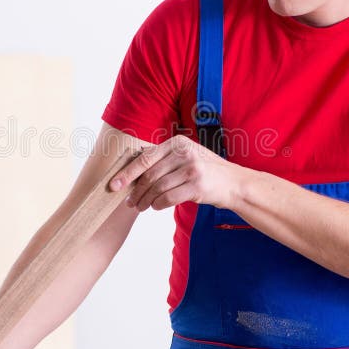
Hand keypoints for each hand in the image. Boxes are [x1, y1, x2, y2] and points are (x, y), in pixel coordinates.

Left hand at [109, 135, 238, 210]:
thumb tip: (132, 164)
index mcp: (177, 142)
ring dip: (145, 200)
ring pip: (157, 188)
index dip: (127, 173)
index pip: (145, 158)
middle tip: (129, 202)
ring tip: (140, 207)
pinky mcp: (197, 185)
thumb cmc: (205, 170)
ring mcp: (192, 169)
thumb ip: (163, 158)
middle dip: (136, 191)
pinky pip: (168, 198)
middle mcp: (184, 152)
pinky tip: (155, 207)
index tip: (114, 185)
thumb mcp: (186, 156)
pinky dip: (158, 205)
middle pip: (150, 175)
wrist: (234, 183)